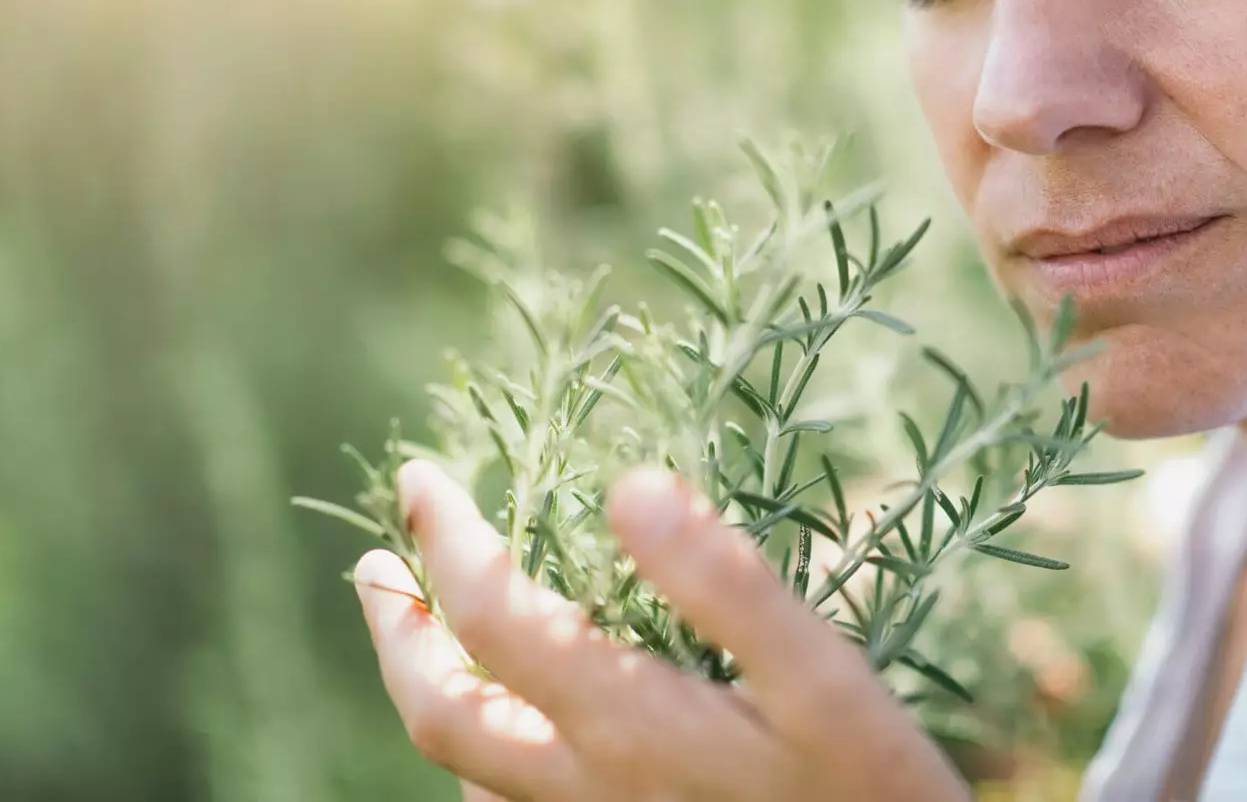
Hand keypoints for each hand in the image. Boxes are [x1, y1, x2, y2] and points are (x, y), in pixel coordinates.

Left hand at [354, 459, 971, 800]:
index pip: (492, 614)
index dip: (445, 537)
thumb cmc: (870, 785)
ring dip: (425, 684)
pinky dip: (476, 747)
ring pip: (462, 768)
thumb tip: (629, 486)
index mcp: (625, 722)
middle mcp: (584, 787)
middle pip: (437, 710)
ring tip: (423, 619)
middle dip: (394, 626)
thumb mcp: (824, 676)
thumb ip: (728, 582)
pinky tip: (504, 715)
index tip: (423, 475)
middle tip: (376, 557)